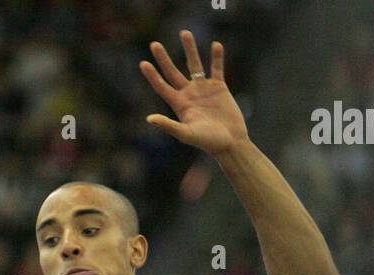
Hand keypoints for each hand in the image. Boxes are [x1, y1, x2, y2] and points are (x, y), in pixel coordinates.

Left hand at [140, 34, 247, 155]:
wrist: (230, 143)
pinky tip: (216, 46)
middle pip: (173, 72)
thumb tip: (149, 119)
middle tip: (154, 44)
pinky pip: (217, 68)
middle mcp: (189, 94)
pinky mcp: (219, 87)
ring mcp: (204, 89)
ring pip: (195, 64)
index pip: (162, 86)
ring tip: (184, 33)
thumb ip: (168, 125)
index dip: (152, 76)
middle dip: (164, 59)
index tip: (143, 63)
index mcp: (179, 104)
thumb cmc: (208, 142)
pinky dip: (217, 57)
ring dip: (190, 49)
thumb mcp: (186, 134)